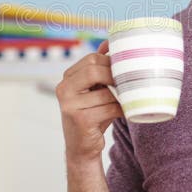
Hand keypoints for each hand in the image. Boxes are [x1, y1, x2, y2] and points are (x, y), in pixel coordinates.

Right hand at [55, 40, 123, 163]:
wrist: (82, 148)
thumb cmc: (92, 115)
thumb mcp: (94, 90)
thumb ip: (99, 69)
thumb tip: (109, 43)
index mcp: (67, 79)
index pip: (91, 59)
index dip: (110, 62)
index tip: (123, 69)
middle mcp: (64, 89)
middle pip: (94, 70)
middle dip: (114, 76)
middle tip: (128, 83)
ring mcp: (69, 105)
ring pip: (105, 92)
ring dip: (119, 97)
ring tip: (125, 100)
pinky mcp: (80, 119)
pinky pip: (109, 108)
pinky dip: (120, 110)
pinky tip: (122, 112)